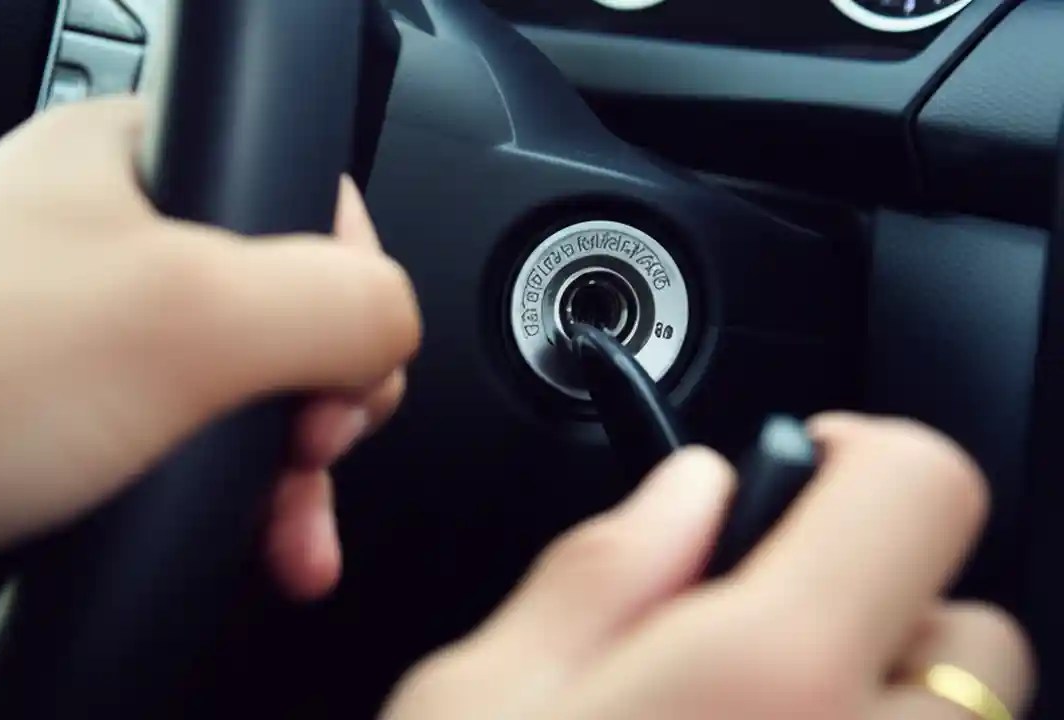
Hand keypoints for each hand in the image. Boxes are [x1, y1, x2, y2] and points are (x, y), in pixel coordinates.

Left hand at [0, 98, 419, 637]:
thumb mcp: (188, 319)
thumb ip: (337, 303)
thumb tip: (395, 329)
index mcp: (147, 160)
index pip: (316, 202)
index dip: (356, 294)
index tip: (349, 372)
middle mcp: (120, 236)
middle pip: (291, 311)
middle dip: (325, 402)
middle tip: (311, 451)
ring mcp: (93, 330)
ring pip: (243, 393)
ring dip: (288, 469)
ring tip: (295, 533)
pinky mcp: (70, 414)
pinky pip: (188, 447)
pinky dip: (231, 497)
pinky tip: (256, 542)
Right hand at [384, 415, 1033, 719]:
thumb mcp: (477, 692)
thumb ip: (599, 571)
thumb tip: (687, 495)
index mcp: (763, 675)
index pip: (923, 486)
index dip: (865, 453)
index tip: (806, 471)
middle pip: (970, 631)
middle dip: (875, 611)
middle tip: (759, 640)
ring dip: (879, 704)